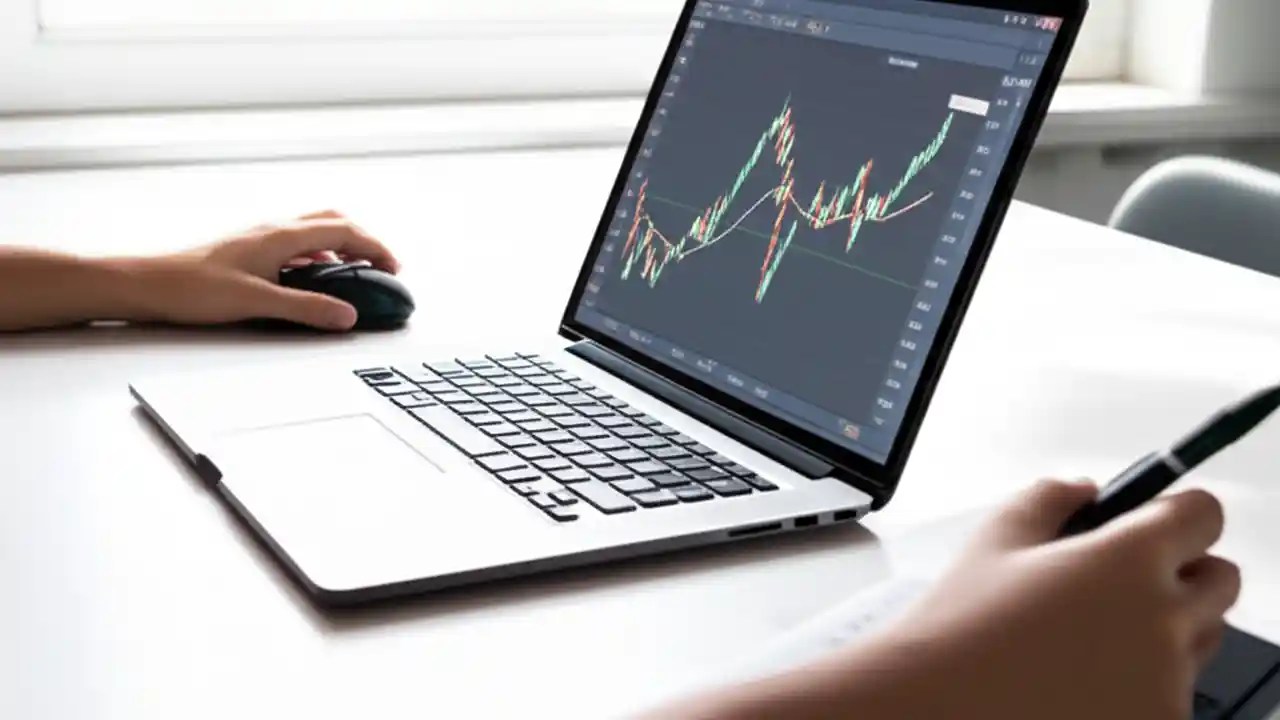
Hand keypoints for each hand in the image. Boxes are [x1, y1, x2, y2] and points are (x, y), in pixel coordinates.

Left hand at [125, 210, 399, 330]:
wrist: (145, 283)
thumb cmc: (192, 288)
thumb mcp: (257, 302)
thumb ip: (306, 308)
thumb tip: (348, 316)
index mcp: (281, 235)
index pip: (344, 231)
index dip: (376, 248)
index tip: (394, 270)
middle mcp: (274, 229)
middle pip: (334, 221)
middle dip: (364, 241)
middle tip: (381, 268)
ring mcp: (261, 237)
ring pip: (315, 230)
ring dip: (342, 247)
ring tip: (355, 274)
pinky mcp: (250, 249)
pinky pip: (297, 243)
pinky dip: (319, 256)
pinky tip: (314, 278)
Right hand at [875, 480, 1239, 718]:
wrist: (939, 707)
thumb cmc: (959, 631)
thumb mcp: (994, 539)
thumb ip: (1050, 498)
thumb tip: (1084, 490)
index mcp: (1128, 559)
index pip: (1203, 514)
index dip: (1173, 514)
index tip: (1153, 523)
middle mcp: (1163, 619)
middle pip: (1217, 579)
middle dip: (1178, 573)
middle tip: (1117, 583)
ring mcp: (1168, 680)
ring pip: (1199, 638)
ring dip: (1165, 628)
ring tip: (1088, 637)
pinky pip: (1175, 689)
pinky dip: (1143, 681)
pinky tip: (1083, 677)